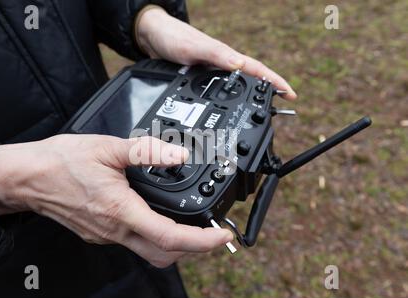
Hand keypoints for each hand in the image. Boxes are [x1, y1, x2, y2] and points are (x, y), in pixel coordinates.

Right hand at [0, 135, 232, 267]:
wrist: (27, 177)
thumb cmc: (60, 162)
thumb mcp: (107, 147)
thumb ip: (147, 151)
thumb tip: (178, 155)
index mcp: (120, 210)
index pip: (170, 237)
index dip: (201, 241)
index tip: (219, 235)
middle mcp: (114, 229)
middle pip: (164, 254)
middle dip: (193, 248)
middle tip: (210, 232)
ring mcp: (106, 235)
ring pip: (149, 251)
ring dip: (174, 244)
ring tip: (191, 225)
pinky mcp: (99, 233)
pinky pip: (133, 241)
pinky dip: (153, 234)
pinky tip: (156, 215)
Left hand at [137, 7, 296, 99]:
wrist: (151, 37)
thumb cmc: (173, 37)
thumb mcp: (195, 47)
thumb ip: (216, 55)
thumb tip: (241, 65)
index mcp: (226, 57)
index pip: (256, 70)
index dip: (274, 82)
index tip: (290, 93)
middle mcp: (222, 65)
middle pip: (250, 82)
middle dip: (267, 95)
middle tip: (280, 110)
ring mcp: (212, 73)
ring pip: (234, 90)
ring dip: (248, 101)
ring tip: (258, 116)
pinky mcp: (200, 80)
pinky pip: (219, 93)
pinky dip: (226, 103)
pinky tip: (225, 112)